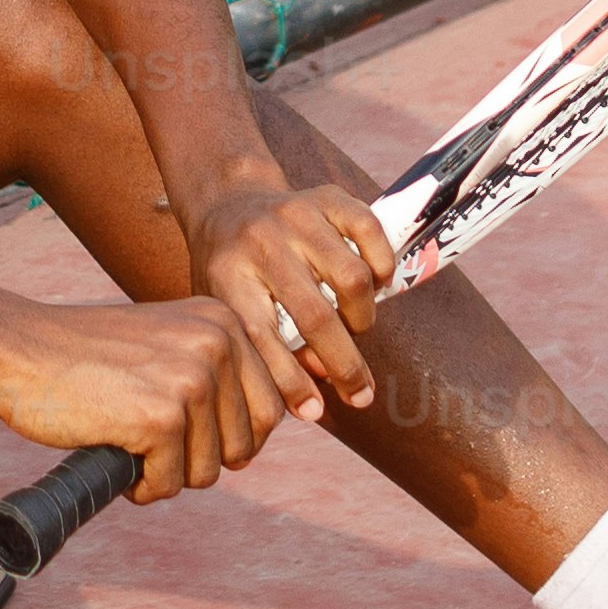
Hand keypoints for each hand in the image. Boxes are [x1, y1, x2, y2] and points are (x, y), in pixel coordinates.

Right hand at [0, 291, 303, 505]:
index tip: (191, 435)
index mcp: (224, 321)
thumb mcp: (167, 341)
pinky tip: (114, 454)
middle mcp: (217, 343)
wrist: (17, 350)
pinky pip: (168, 483)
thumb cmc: (84, 355)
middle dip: (202, 458)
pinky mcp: (161, 417)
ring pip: (209, 470)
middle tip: (155, 443)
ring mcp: (192, 379)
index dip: (232, 437)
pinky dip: (140, 485)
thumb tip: (272, 425)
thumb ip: (216, 368)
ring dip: (167, 473)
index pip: (271, 407)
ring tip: (129, 442)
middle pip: (246, 443)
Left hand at [182, 159, 399, 417]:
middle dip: (344, 365)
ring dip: (362, 316)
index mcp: (227, 276)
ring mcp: (295, 215)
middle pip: (315, 315)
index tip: (314, 412)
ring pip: (352, 278)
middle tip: (360, 394)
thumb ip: (263, 354)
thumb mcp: (225, 310)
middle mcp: (260, 242)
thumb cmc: (228, 271)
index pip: (262, 338)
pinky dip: (382, 264)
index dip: (291, 382)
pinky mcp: (325, 196)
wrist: (226, 199)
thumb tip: (317, 394)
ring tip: (355, 328)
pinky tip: (374, 283)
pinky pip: (370, 232)